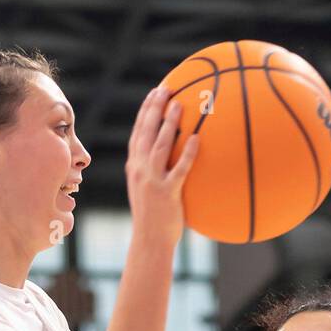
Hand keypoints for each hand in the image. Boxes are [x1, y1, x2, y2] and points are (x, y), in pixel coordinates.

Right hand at [126, 85, 199, 244]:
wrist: (149, 241)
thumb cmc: (152, 217)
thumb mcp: (147, 189)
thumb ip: (154, 170)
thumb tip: (171, 154)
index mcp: (134, 167)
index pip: (138, 132)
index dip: (145, 111)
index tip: (155, 93)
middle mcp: (140, 170)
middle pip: (146, 132)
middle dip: (154, 108)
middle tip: (166, 88)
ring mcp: (152, 181)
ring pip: (159, 146)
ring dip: (168, 124)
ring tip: (179, 105)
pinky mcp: (167, 193)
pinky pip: (179, 170)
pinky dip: (186, 153)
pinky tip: (195, 139)